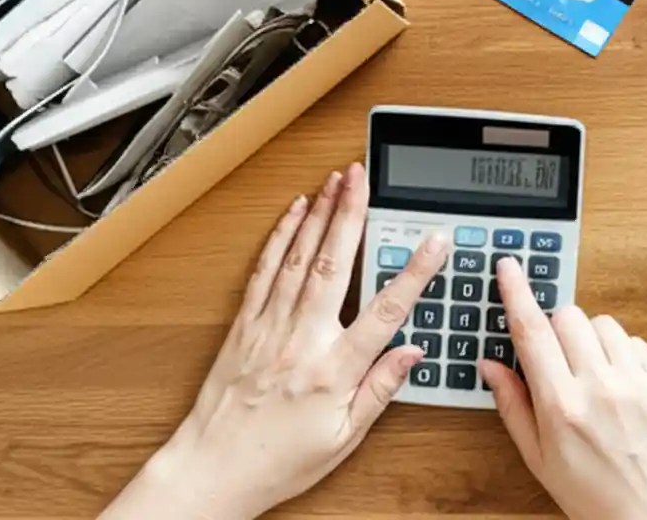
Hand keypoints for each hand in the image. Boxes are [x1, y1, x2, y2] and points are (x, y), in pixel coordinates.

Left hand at [102, 163, 447, 519]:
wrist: (213, 469)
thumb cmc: (277, 460)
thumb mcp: (344, 438)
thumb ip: (380, 390)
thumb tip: (411, 353)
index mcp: (333, 370)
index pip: (385, 311)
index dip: (414, 272)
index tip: (434, 241)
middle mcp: (300, 340)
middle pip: (335, 265)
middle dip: (351, 214)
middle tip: (363, 177)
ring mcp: (269, 327)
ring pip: (299, 258)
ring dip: (319, 214)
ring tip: (335, 180)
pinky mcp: (244, 324)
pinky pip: (265, 270)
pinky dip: (280, 236)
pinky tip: (294, 212)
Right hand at [480, 258, 646, 519]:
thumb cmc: (593, 494)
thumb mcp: (538, 458)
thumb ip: (513, 405)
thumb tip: (490, 364)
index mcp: (561, 406)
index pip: (531, 331)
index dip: (516, 292)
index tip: (509, 267)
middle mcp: (600, 387)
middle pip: (567, 316)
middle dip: (554, 327)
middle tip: (555, 358)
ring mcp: (637, 383)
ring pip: (603, 322)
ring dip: (589, 337)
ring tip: (589, 372)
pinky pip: (636, 341)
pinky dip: (621, 352)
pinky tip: (617, 382)